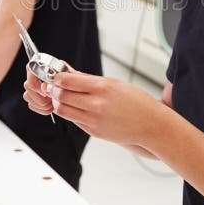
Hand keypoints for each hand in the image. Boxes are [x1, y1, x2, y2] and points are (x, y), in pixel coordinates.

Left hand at [28, 63, 165, 145]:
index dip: (56, 78)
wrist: (151, 125)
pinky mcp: (94, 132)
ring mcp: (94, 120)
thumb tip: (70, 73)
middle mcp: (97, 104)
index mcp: (102, 88)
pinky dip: (69, 113)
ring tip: (61, 98)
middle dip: (53, 90)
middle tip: (52, 86)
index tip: (54, 76)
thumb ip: (89, 80)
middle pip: (62, 96)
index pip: (68, 81)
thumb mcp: (114, 84)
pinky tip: (74, 107)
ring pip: (63, 110)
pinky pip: (74, 120)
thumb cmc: (136, 102)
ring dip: (58, 103)